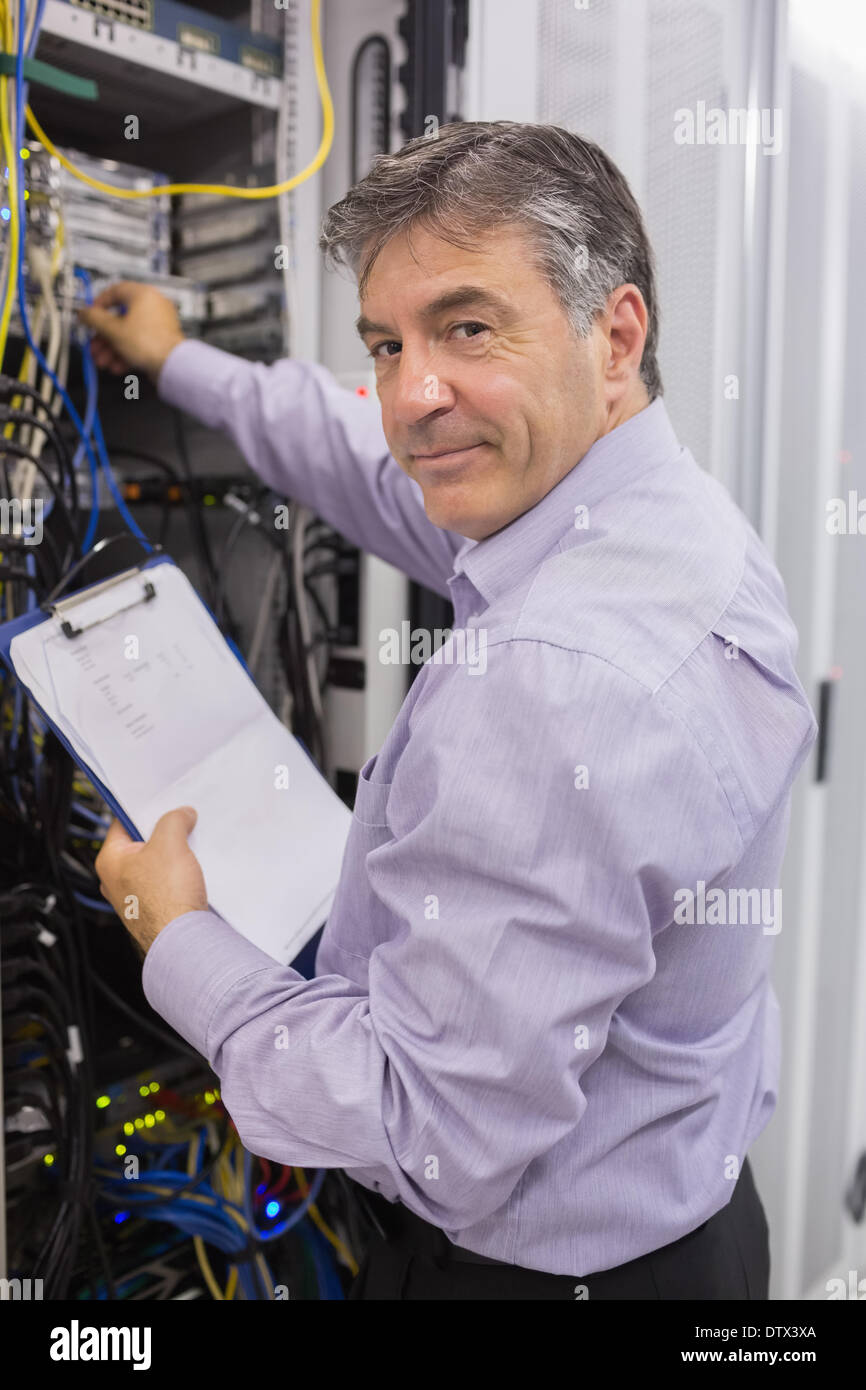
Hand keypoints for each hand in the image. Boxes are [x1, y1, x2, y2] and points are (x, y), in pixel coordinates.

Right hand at [76, 281, 184, 381]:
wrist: (172, 366)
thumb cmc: (149, 344)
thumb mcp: (113, 330)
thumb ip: (94, 319)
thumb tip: (83, 313)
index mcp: (143, 294)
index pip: (115, 291)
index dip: (98, 304)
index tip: (90, 315)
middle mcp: (153, 306)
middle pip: (120, 318)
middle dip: (103, 336)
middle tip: (94, 346)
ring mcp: (159, 324)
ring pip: (128, 333)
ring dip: (112, 348)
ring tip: (103, 361)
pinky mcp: (162, 340)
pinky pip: (140, 343)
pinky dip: (127, 353)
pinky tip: (117, 366)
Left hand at [95, 807, 207, 953]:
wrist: (183, 939)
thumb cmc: (166, 899)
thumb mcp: (170, 843)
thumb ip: (174, 820)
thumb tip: (181, 814)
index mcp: (109, 861)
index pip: (122, 822)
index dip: (144, 810)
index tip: (163, 804)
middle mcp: (115, 880)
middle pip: (141, 843)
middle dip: (163, 834)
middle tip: (181, 827)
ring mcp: (133, 897)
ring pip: (154, 863)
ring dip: (173, 855)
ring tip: (189, 850)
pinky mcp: (152, 909)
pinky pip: (164, 883)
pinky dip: (177, 875)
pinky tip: (192, 872)